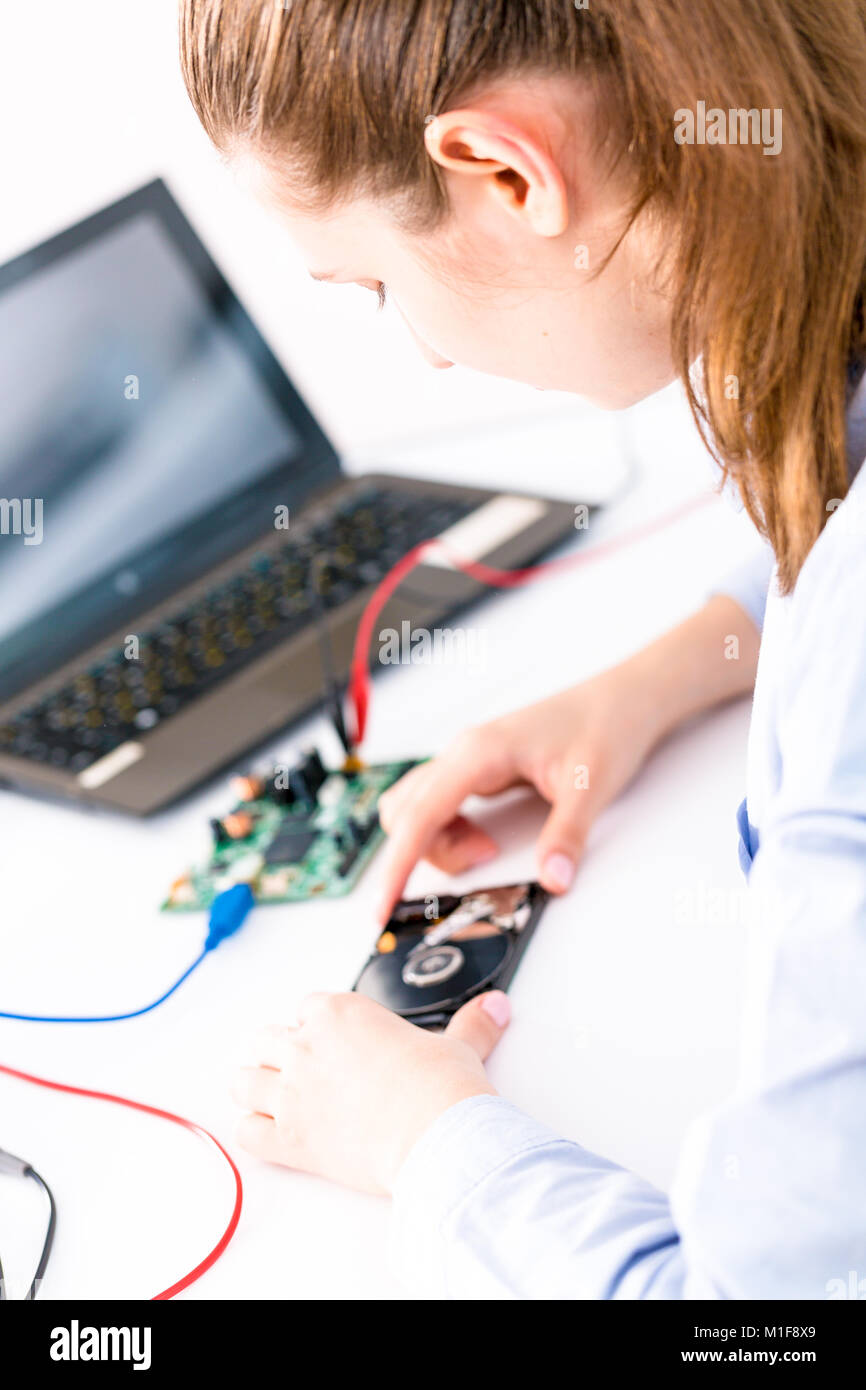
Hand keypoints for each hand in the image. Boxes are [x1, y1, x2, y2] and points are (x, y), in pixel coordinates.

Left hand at [230, 989, 510, 1194]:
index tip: (336, 1042)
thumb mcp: (458, 1047)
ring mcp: (291, 1093)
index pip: (309, 1007)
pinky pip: (246, 1131)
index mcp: (340, 1014)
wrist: (435, 1136)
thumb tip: (497, 1006)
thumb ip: (471, 1025)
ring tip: (275, 1098)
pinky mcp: (288, 1138)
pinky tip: (270, 1135)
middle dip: (281, 1052)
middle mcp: (307, 1047)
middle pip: (267, 1039)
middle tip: (305, 1071)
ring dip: (256, 1087)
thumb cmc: (441, 1088)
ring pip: (244, 1081)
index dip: (319, 1024)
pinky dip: (253, 1132)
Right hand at [376, 595, 760, 921]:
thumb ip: (567, 836)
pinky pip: (438, 803)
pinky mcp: (479, 767)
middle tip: (484, 863)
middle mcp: (464, 752)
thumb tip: (552, 879)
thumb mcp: (591, 786)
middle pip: (407, 813)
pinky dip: (447, 829)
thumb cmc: (606, 725)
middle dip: (428, 851)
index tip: (383, 905)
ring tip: (487, 850)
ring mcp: (469, 758)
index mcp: (479, 752)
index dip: (396, 866)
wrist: (625, 698)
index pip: (419, 816)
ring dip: (437, 840)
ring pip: (417, 807)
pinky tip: (483, 838)